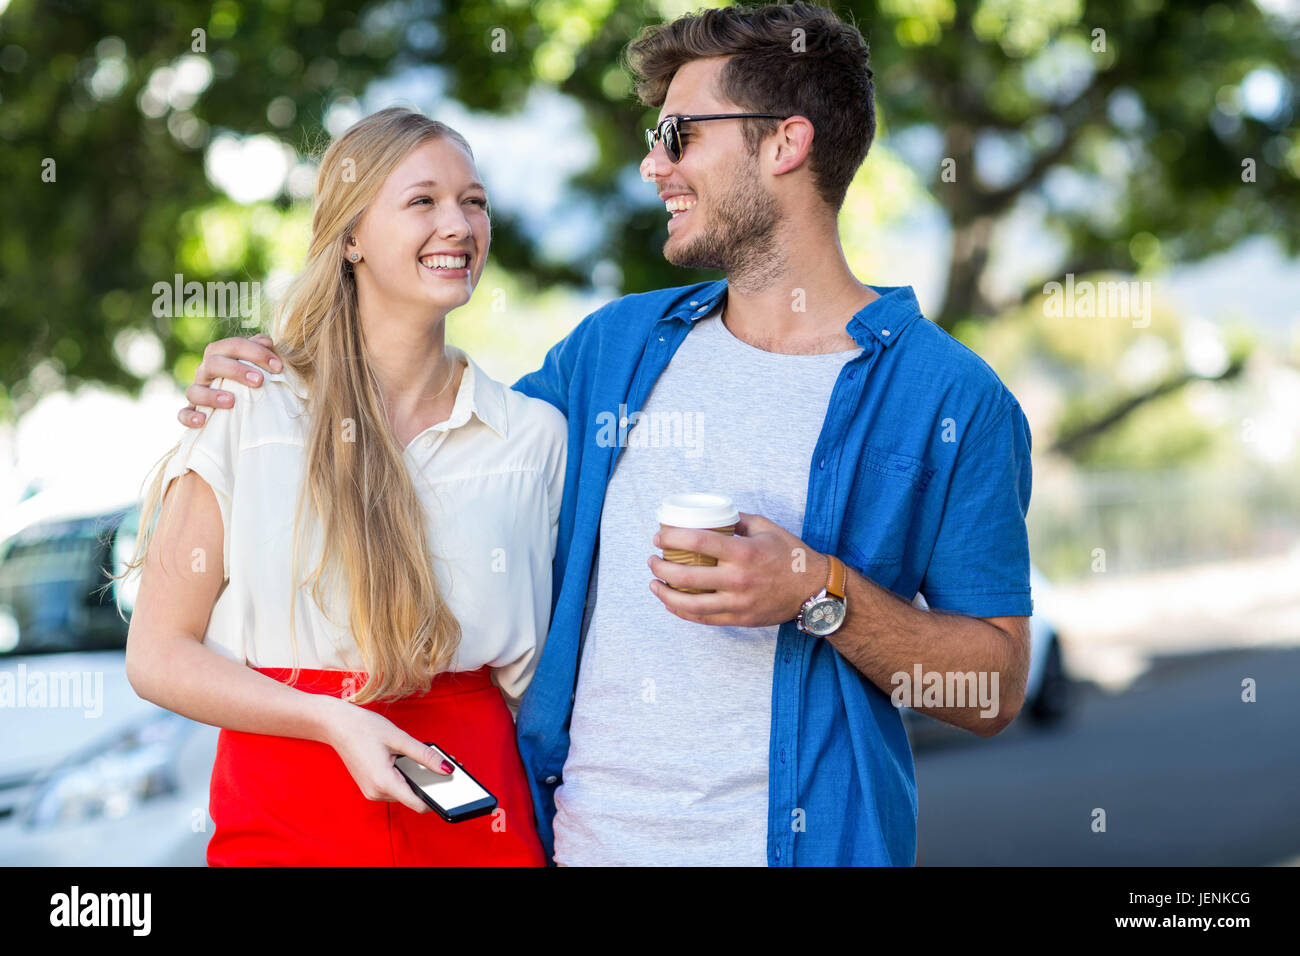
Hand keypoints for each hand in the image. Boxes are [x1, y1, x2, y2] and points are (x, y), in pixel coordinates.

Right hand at [178, 333, 281, 427]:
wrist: (243, 412)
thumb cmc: (255, 383)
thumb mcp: (261, 367)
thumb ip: (263, 352)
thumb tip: (266, 342)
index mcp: (222, 356)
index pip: (233, 345)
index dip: (256, 352)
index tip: (278, 367)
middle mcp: (206, 371)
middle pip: (213, 362)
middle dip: (236, 370)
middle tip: (260, 380)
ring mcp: (197, 392)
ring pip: (194, 390)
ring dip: (211, 395)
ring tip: (231, 401)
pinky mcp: (191, 413)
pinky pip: (183, 414)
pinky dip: (189, 417)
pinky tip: (202, 421)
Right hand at [317, 696, 453, 813]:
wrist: (336, 725)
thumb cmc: (364, 728)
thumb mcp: (400, 738)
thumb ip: (425, 756)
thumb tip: (448, 769)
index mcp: (384, 782)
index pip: (419, 804)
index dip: (438, 798)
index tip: (452, 787)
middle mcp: (376, 792)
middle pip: (413, 796)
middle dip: (430, 782)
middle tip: (445, 760)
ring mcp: (371, 792)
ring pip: (404, 792)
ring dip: (416, 778)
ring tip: (421, 757)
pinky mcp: (370, 787)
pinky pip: (394, 787)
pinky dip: (404, 777)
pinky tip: (406, 760)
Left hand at [647, 512, 830, 626]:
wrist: (815, 590)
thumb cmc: (791, 555)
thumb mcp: (766, 528)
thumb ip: (737, 520)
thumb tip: (713, 514)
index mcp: (743, 553)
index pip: (697, 542)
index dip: (672, 538)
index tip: (659, 536)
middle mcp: (737, 580)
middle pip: (686, 576)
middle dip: (660, 567)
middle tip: (653, 559)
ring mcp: (737, 603)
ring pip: (689, 604)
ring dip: (665, 594)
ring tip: (654, 584)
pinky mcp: (739, 619)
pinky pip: (703, 618)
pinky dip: (682, 612)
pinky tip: (672, 603)